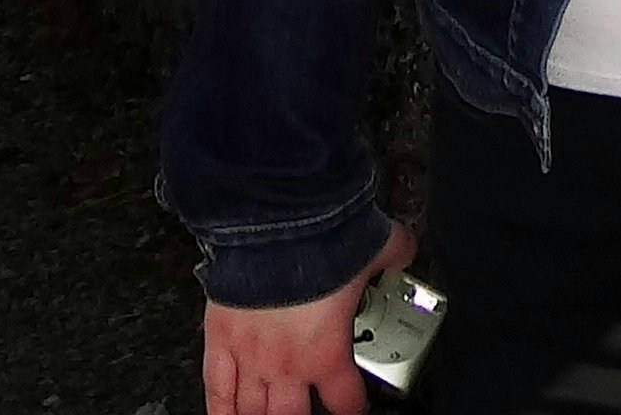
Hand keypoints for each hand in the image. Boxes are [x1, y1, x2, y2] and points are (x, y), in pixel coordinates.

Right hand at [205, 219, 411, 414]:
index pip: (345, 402)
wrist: (273, 225)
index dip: (351, 409)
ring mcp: (251, 356)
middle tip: (304, 413)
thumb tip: (403, 250)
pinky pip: (217, 388)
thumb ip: (393, 255)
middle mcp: (288, 365)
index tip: (350, 407)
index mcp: (327, 353)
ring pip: (253, 411)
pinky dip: (220, 409)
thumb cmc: (321, 242)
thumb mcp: (375, 248)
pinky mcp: (220, 340)